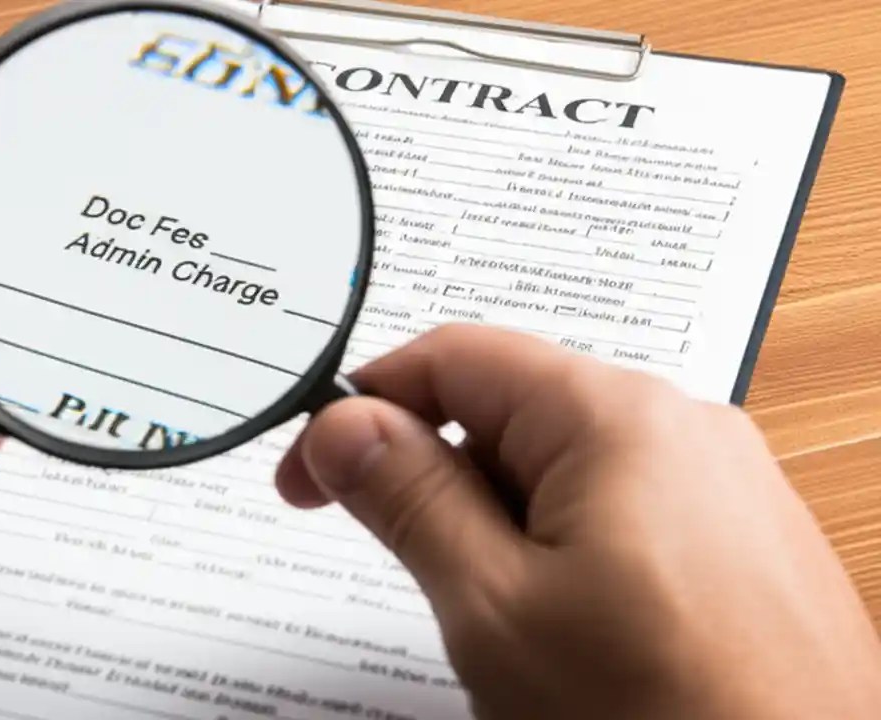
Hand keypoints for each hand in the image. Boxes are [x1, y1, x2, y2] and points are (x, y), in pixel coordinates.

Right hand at [276, 324, 880, 719]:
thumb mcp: (493, 608)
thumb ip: (408, 499)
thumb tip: (341, 425)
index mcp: (618, 416)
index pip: (452, 358)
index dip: (360, 410)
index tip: (309, 476)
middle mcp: (682, 427)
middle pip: (507, 414)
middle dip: (440, 482)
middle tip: (418, 573)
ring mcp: (720, 482)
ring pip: (559, 470)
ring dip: (501, 529)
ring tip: (514, 627)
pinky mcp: (738, 537)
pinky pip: (618, 510)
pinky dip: (563, 553)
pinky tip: (572, 633)